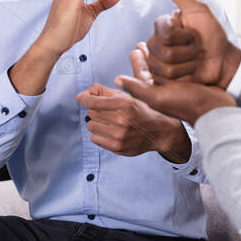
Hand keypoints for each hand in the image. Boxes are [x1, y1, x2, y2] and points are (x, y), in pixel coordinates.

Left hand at [75, 82, 191, 162]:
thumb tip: (80, 95)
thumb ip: (104, 92)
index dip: (84, 98)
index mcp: (124, 104)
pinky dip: (99, 135)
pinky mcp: (117, 147)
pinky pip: (94, 139)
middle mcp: (122, 120)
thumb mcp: (127, 97)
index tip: (83, 98)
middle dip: (96, 110)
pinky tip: (110, 132)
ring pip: (91, 126)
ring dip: (96, 123)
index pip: (93, 102)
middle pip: (91, 113)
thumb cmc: (140, 112)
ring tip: (109, 122)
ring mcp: (119, 135)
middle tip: (107, 112)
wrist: (159, 132)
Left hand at [116, 43, 234, 125]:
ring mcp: (175, 88)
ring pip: (163, 70)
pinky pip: (177, 70)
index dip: (137, 62)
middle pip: (150, 72)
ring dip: (158, 57)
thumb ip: (137, 88)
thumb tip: (115, 80)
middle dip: (145, 58)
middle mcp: (162, 92)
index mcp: (151, 95)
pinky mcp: (188, 84)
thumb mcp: (157, 96)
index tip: (134, 50)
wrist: (214, 108)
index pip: (139, 76)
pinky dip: (174, 60)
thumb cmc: (186, 104)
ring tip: (154, 45)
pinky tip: (174, 52)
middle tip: (141, 45)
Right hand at [145, 0, 240, 87]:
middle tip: (197, 49)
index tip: (194, 34)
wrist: (222, 61)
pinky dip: (185, 76)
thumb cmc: (213, 36)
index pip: (164, 33)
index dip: (184, 36)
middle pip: (164, 53)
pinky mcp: (162, 79)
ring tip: (194, 61)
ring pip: (166, 68)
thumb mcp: (199, 12)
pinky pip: (167, 80)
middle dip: (188, 52)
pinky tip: (190, 72)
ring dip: (188, 65)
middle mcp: (156, 43)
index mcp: (163, 27)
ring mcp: (158, 62)